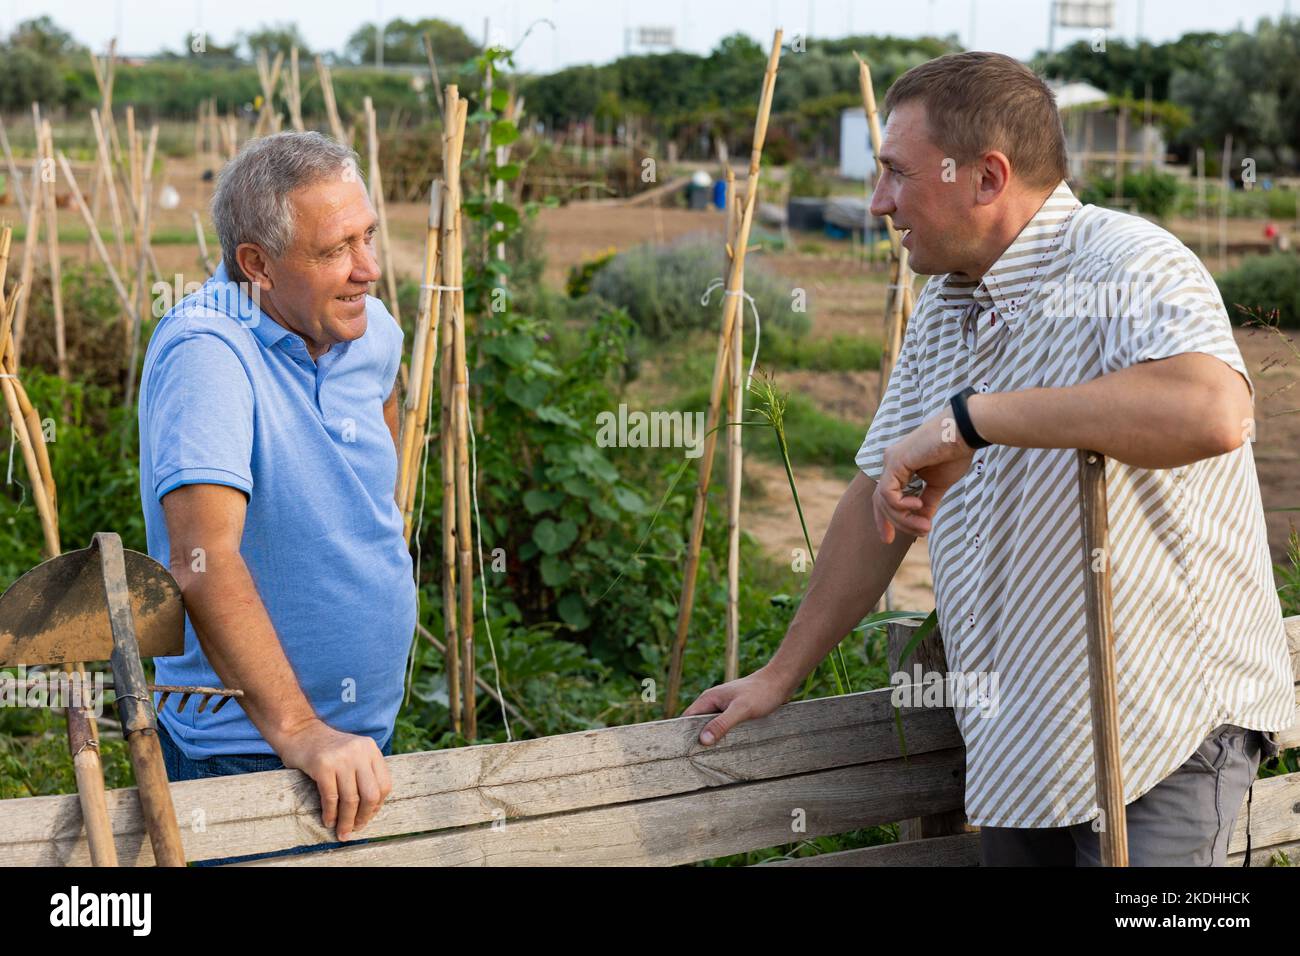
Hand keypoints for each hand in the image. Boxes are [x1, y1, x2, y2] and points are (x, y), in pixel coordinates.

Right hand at [273, 718, 392, 840]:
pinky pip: (331, 798)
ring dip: (346, 821)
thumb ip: (364, 771)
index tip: (367, 816)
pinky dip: (330, 814)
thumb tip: (370, 809)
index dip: (377, 805)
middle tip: (355, 829)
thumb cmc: (326, 748)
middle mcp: (359, 752)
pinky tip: (328, 821)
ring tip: (342, 832)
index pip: (384, 784)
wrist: (298, 730)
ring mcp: (341, 758)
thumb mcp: (352, 752)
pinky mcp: (322, 765)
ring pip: (351, 799)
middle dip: (364, 817)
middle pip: (370, 794)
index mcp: (370, 749)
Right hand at [681, 667, 793, 746]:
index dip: (682, 734)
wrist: (779, 681)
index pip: (686, 718)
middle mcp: (713, 702)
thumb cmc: (761, 693)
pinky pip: (722, 726)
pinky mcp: (734, 712)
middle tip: (696, 760)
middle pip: (697, 724)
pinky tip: (727, 748)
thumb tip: (703, 740)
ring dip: (711, 738)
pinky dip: (722, 736)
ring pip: (711, 726)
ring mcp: (723, 707)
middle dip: (696, 739)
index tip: (681, 751)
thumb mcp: (741, 710)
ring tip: (710, 757)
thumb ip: (721, 724)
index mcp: (708, 698)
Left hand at [874, 406, 977, 543]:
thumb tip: (921, 524)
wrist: (964, 433)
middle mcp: (891, 463)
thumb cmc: (954, 453)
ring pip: (884, 500)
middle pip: (880, 502)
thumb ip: (927, 503)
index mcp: (899, 468)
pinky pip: (888, 493)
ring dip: (903, 518)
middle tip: (912, 536)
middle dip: (891, 523)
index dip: (884, 520)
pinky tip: (918, 506)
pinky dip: (901, 505)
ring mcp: (891, 461)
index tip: (889, 540)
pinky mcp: (895, 462)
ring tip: (924, 524)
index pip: (884, 497)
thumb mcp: (938, 486)